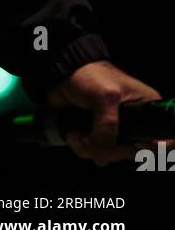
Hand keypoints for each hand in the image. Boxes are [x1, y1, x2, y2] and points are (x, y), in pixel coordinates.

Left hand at [46, 60, 172, 165]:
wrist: (63, 73)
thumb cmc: (90, 74)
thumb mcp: (105, 97)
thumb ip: (108, 127)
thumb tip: (102, 154)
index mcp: (147, 108)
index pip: (164, 136)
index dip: (158, 147)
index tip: (140, 146)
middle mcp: (136, 122)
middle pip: (135, 153)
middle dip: (111, 150)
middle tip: (92, 139)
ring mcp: (118, 130)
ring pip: (113, 156)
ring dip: (91, 149)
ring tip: (78, 134)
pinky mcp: (101, 135)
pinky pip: (97, 153)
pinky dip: (84, 148)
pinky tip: (74, 134)